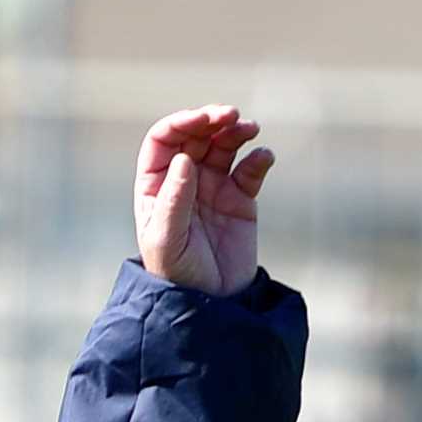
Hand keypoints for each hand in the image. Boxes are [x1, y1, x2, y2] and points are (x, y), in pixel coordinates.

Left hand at [131, 107, 272, 295]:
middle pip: (196, 135)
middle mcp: (184, 180)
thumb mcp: (168, 239)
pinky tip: (264, 157)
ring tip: (251, 129)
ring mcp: (213, 187)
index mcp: (157, 185)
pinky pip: (250, 169)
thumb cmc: (178, 274)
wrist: (212, 305)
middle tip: (231, 116)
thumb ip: (175, 199)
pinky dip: (259, 158)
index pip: (164, 140)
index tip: (204, 118)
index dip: (182, 122)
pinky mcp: (241, 200)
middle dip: (212, 120)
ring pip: (224, 145)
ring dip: (237, 132)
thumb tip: (184, 159)